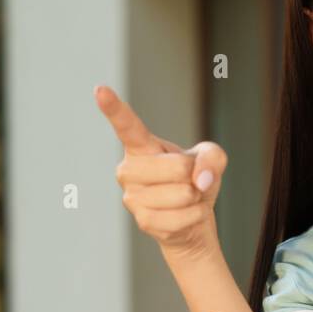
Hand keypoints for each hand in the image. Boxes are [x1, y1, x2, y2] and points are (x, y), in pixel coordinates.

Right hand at [94, 84, 227, 262]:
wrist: (192, 219)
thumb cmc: (195, 180)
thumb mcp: (211, 159)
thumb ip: (213, 157)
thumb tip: (200, 179)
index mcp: (140, 146)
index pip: (127, 126)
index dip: (114, 109)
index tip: (99, 90)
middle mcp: (128, 169)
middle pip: (177, 168)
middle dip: (194, 175)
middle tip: (188, 180)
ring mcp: (132, 197)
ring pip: (183, 193)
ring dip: (196, 198)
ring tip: (186, 198)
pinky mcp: (143, 221)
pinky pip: (184, 216)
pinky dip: (196, 215)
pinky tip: (186, 215)